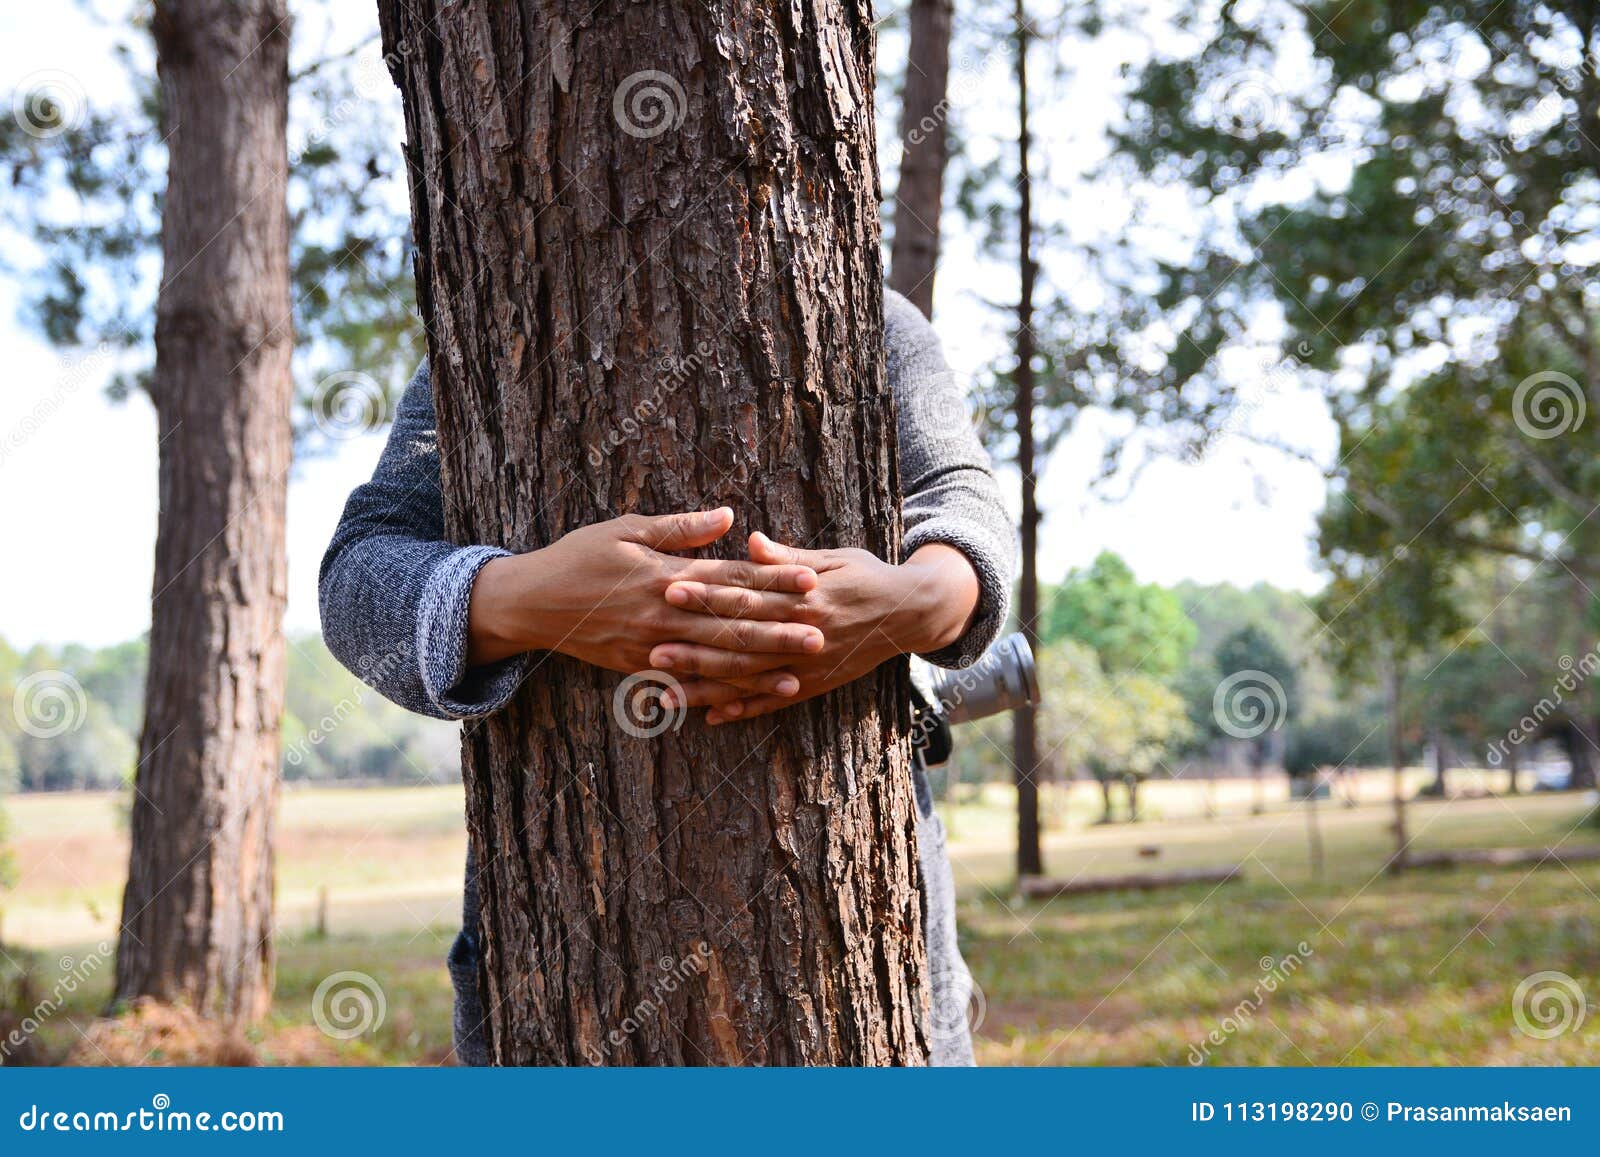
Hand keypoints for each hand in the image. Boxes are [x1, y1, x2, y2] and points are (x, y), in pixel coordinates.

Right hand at [466, 508, 824, 704]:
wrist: (531, 603)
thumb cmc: (579, 556)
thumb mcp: (626, 529)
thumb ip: (681, 527)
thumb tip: (729, 515)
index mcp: (665, 575)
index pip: (730, 577)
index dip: (773, 578)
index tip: (811, 578)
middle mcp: (664, 614)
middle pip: (732, 623)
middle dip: (779, 629)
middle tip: (821, 632)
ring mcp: (653, 646)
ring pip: (715, 659)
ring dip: (760, 666)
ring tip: (798, 668)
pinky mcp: (641, 668)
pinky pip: (689, 684)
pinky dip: (721, 691)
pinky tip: (750, 696)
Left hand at [649, 533, 978, 723]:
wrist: (911, 614)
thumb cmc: (867, 576)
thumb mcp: (832, 558)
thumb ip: (787, 558)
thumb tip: (750, 541)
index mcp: (803, 596)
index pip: (746, 593)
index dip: (707, 593)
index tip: (670, 589)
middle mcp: (803, 634)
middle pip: (741, 640)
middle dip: (695, 645)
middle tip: (652, 647)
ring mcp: (808, 664)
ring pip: (750, 678)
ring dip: (707, 686)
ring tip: (665, 690)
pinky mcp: (815, 684)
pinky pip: (773, 702)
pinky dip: (743, 711)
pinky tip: (710, 717)